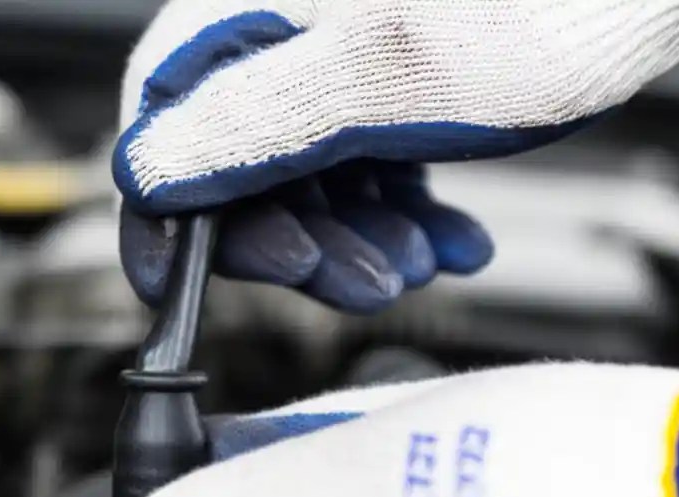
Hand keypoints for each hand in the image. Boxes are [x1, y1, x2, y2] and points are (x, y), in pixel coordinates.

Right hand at [117, 0, 678, 311]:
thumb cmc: (533, 3)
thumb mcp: (378, 76)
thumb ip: (251, 123)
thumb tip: (145, 172)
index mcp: (246, 11)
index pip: (159, 127)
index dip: (162, 217)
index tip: (177, 286)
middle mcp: (278, 32)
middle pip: (233, 166)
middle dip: (291, 241)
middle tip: (354, 282)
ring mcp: (333, 60)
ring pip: (303, 180)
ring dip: (355, 239)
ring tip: (417, 261)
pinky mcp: (386, 85)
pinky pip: (364, 168)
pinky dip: (400, 215)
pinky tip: (450, 240)